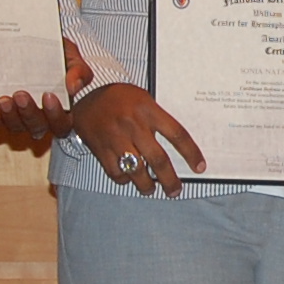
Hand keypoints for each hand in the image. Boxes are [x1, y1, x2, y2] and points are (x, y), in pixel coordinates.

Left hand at [0, 40, 94, 144]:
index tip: (48, 95)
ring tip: (4, 100)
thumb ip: (79, 71)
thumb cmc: (59, 54)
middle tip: (21, 95)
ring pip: (17, 126)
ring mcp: (22, 116)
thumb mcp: (72, 57)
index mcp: (62, 109)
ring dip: (10, 116)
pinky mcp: (5, 111)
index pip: (62, 123)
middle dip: (29, 113)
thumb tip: (73, 87)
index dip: (55, 115)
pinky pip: (0, 121)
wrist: (38, 43)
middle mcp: (42, 117)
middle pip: (38, 128)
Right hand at [71, 83, 203, 197]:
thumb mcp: (143, 99)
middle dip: (169, 180)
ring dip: (147, 185)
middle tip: (175, 190)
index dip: (191, 153)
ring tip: (152, 189)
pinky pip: (117, 173)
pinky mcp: (101, 149)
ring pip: (137, 171)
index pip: (177, 134)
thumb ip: (158, 119)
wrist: (84, 94)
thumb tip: (177, 145)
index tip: (199, 167)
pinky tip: (129, 178)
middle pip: (158, 159)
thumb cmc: (118, 98)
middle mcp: (133, 125)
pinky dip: (125, 179)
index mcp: (148, 110)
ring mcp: (116, 138)